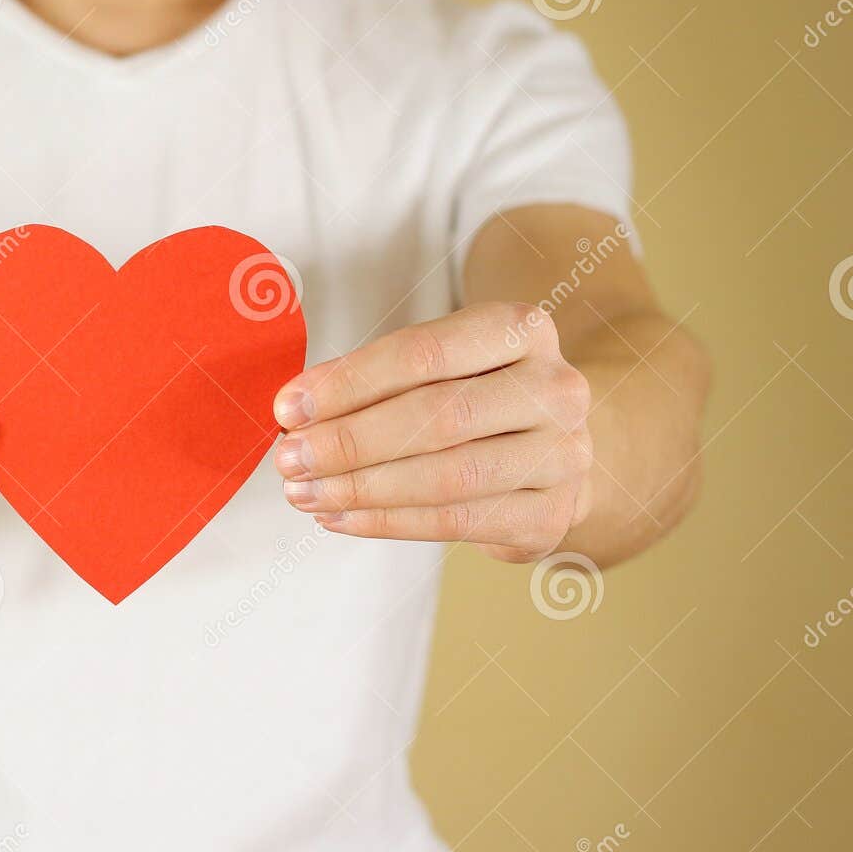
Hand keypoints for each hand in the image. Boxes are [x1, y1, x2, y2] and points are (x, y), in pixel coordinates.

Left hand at [272, 302, 593, 562]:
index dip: (350, 382)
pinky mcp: (550, 514)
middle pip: (436, 416)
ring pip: (447, 476)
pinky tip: (340, 517)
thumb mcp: (440, 367)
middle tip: (290, 459)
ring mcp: (562, 454)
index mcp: (522, 329)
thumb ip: (375, 379)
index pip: (424, 352)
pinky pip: (455, 521)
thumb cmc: (476, 398)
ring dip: (361, 488)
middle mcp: (554, 388)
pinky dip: (386, 522)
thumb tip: (296, 410)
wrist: (550, 454)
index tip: (290, 408)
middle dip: (350, 441)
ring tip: (304, 493)